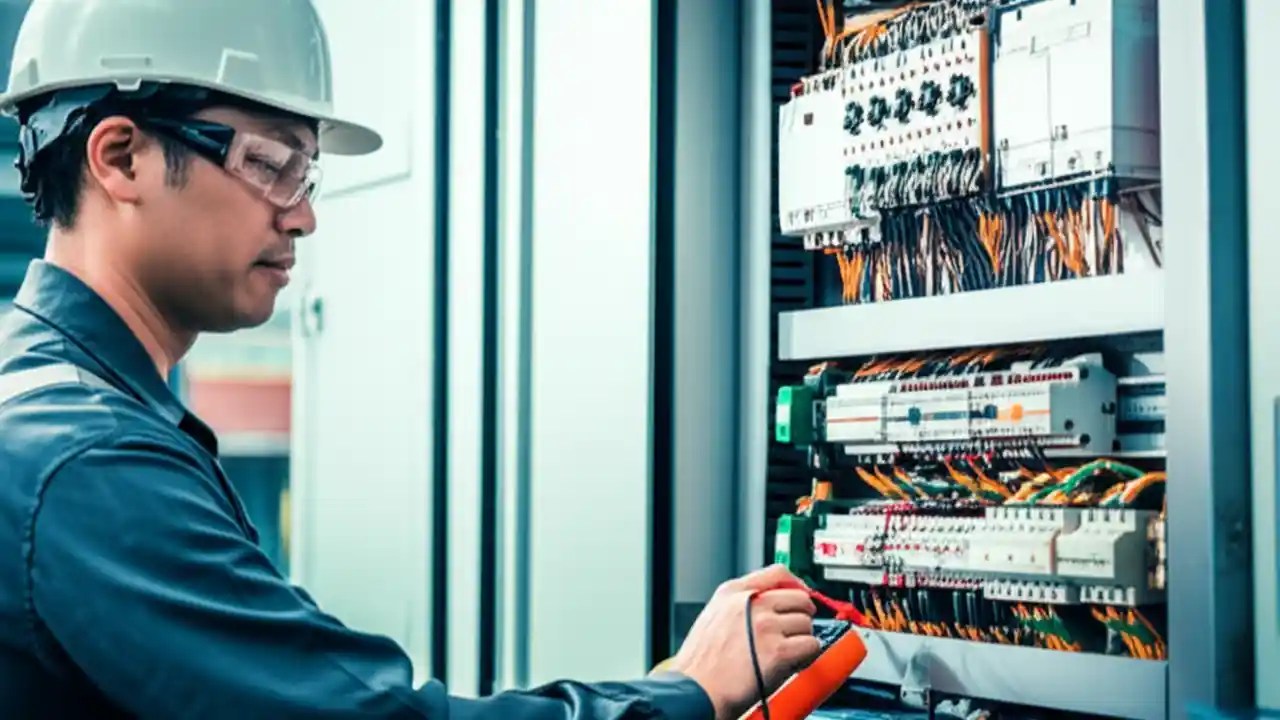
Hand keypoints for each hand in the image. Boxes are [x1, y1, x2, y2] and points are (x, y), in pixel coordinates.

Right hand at [662, 565, 821, 719]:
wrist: (695, 692)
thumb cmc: (700, 665)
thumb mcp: (713, 617)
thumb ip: (740, 605)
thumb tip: (770, 605)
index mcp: (732, 592)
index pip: (777, 573)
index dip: (796, 584)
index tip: (802, 593)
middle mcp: (750, 604)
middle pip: (799, 598)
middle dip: (800, 616)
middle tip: (791, 633)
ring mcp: (765, 626)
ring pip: (806, 623)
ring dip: (801, 640)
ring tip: (785, 654)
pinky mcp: (779, 651)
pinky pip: (811, 646)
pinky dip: (806, 657)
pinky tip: (791, 664)